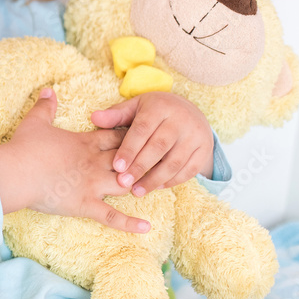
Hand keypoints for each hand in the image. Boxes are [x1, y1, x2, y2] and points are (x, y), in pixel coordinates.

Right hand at [0, 88, 150, 233]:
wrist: (15, 172)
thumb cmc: (25, 148)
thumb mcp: (35, 122)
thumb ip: (45, 106)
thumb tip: (48, 90)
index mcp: (85, 143)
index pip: (117, 136)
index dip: (132, 134)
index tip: (146, 133)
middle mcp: (94, 163)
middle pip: (128, 159)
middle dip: (142, 159)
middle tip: (158, 159)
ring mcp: (92, 185)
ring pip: (126, 185)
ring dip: (139, 186)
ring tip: (155, 189)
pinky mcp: (86, 204)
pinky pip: (112, 216)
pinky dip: (129, 223)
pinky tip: (146, 226)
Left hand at [90, 92, 213, 197]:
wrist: (190, 111)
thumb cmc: (154, 111)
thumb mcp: (136, 107)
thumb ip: (116, 115)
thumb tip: (94, 118)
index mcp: (160, 107)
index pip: (142, 130)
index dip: (129, 149)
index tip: (116, 166)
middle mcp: (180, 120)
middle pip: (158, 147)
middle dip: (140, 167)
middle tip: (123, 183)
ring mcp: (195, 136)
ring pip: (175, 161)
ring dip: (155, 179)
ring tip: (137, 191)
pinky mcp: (204, 150)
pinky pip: (189, 170)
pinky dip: (172, 181)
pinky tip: (156, 187)